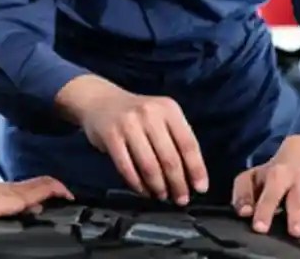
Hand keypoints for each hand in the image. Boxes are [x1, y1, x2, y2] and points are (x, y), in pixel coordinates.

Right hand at [58, 76, 208, 204]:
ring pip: (149, 165)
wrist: (99, 100)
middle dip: (178, 184)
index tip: (200, 188)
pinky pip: (127, 168)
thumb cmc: (136, 114)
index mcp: (168, 109)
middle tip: (181, 199)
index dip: (196, 169)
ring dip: (158, 186)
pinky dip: (137, 184)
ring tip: (162, 196)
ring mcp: (129, 124)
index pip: (188, 143)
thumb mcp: (160, 116)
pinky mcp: (111, 136)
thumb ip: (175, 139)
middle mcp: (150, 114)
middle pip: (170, 157)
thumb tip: (191, 176)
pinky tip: (143, 191)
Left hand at [231, 135, 299, 242]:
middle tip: (280, 230)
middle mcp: (294, 183)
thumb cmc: (274, 172)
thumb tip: (243, 213)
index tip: (255, 224)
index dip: (260, 208)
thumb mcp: (253, 176)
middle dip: (287, 214)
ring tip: (299, 234)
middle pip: (290, 198)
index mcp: (275, 176)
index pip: (267, 193)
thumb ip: (243, 193)